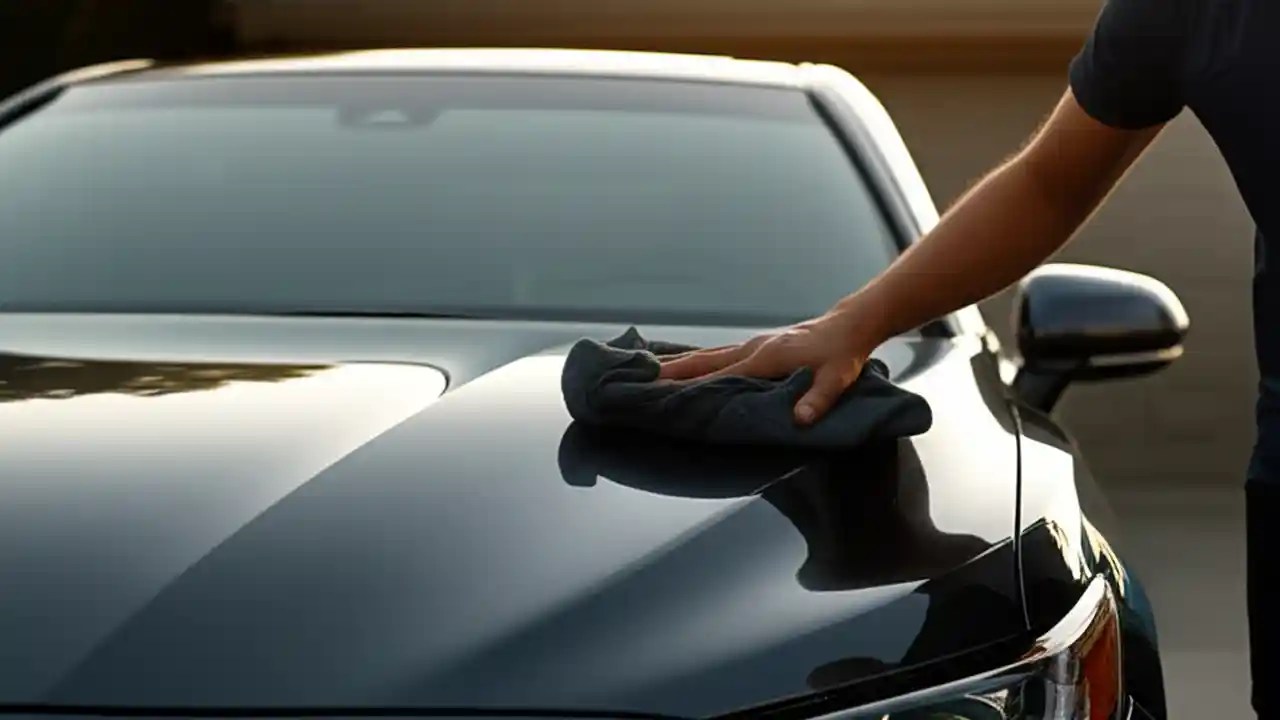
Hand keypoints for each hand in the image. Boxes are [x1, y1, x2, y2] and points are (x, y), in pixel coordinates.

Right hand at [657, 308, 874, 425]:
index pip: (721, 375)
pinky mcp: (754, 346)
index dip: (692, 385)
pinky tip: (679, 365)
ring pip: (705, 355)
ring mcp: (751, 345)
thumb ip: (819, 399)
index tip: (663, 393)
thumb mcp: (837, 379)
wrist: (847, 327)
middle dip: (670, 371)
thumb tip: (801, 420)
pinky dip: (693, 359)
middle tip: (639, 380)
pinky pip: (716, 353)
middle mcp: (752, 348)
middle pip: (703, 361)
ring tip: (646, 371)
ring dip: (676, 363)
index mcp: (766, 358)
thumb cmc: (842, 356)